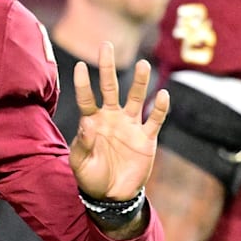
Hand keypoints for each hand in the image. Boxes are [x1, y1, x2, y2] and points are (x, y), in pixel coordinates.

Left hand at [70, 43, 168, 199]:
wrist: (112, 195)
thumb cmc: (91, 177)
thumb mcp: (80, 164)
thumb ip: (82, 144)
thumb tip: (87, 124)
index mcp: (92, 122)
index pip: (86, 99)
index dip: (82, 84)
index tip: (78, 66)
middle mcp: (111, 118)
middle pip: (110, 87)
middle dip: (107, 67)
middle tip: (106, 45)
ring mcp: (130, 126)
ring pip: (135, 98)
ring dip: (139, 82)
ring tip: (142, 64)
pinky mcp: (146, 138)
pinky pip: (154, 120)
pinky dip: (159, 108)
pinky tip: (162, 94)